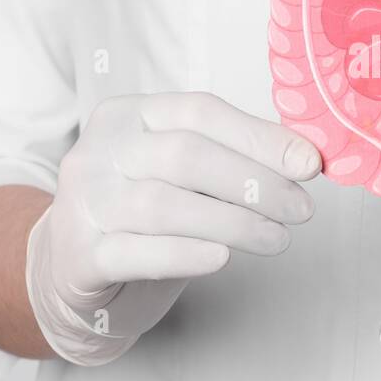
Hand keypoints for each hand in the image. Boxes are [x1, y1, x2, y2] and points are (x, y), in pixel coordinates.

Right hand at [26, 92, 321, 364]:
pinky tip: (223, 258)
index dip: (260, 137)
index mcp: (128, 114)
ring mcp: (84, 202)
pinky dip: (184, 254)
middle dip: (254, 182)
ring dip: (233, 223)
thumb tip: (306, 158)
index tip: (309, 164)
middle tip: (301, 209)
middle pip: (186, 155)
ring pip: (164, 206)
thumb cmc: (142, 214)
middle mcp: (99, 150)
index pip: (201, 112)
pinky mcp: (77, 255)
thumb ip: (231, 157)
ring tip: (277, 239)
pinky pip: (136, 253)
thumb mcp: (181, 173)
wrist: (71, 268)